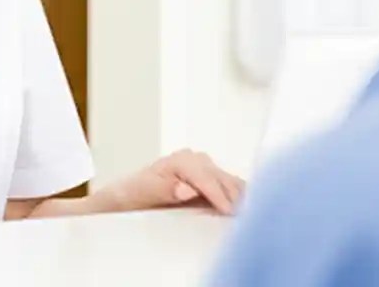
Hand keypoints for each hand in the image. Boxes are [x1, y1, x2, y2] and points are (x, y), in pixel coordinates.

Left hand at [111, 149, 245, 215]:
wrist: (127, 195)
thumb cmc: (133, 195)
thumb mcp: (142, 193)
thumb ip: (165, 189)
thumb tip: (186, 189)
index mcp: (180, 161)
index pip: (206, 177)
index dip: (219, 195)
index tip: (230, 212)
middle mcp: (194, 159)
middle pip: (223, 179)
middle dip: (236, 198)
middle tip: (247, 220)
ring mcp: (204, 167)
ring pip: (230, 181)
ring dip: (241, 198)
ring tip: (251, 218)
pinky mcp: (210, 177)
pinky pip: (230, 186)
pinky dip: (239, 197)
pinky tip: (247, 211)